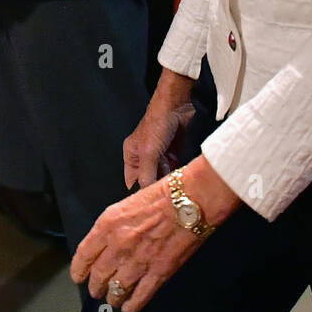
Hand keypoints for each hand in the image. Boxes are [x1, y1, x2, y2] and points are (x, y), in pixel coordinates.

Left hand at [71, 155, 241, 311]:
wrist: (191, 200)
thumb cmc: (163, 194)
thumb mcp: (127, 204)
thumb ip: (114, 225)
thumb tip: (107, 243)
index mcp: (108, 225)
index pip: (84, 254)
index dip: (78, 269)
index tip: (78, 276)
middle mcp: (119, 245)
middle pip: (98, 275)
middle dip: (95, 286)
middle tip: (96, 290)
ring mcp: (138, 261)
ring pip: (116, 290)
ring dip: (112, 297)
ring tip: (113, 299)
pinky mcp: (158, 273)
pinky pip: (140, 296)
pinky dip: (132, 304)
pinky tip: (129, 306)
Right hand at [123, 71, 197, 188]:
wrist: (176, 106)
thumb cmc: (157, 124)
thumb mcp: (149, 153)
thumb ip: (147, 175)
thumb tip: (146, 194)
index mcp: (131, 155)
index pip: (131, 181)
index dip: (138, 193)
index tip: (147, 206)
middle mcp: (143, 156)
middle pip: (148, 179)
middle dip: (155, 187)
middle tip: (164, 199)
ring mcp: (159, 154)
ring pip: (162, 175)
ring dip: (167, 181)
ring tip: (173, 191)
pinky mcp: (172, 151)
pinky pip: (173, 168)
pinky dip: (176, 174)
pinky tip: (180, 181)